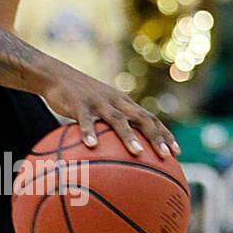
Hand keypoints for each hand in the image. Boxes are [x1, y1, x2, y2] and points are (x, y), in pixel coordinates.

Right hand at [40, 65, 179, 157]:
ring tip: (137, 154)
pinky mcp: (79, 104)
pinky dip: (90, 132)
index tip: (176, 152)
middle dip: (156, 137)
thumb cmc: (79, 97)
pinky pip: (86, 120)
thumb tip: (117, 155)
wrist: (56, 75)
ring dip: (129, 136)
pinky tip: (91, 147)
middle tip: (166, 156)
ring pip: (118, 119)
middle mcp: (116, 101)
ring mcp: (99, 102)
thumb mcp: (98, 108)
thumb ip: (108, 127)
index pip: (150, 118)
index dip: (164, 134)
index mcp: (124, 104)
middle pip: (142, 118)